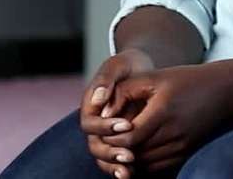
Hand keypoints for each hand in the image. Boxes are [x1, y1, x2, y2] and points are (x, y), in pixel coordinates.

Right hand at [80, 49, 155, 177]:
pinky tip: (135, 174)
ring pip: (103, 158)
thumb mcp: (118, 65)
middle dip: (110, 153)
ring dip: (114, 166)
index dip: (105, 127)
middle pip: (95, 146)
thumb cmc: (128, 66)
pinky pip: (117, 160)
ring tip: (130, 172)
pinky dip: (123, 168)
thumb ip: (106, 78)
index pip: (90, 124)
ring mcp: (106, 136)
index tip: (126, 125)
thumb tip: (99, 98)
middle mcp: (96, 124)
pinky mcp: (120, 143)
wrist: (143, 72)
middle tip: (129, 156)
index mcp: (91, 107)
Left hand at [102, 63, 232, 174]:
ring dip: (130, 157)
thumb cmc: (184, 80)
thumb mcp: (153, 77)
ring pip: (145, 163)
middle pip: (135, 153)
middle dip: (117, 149)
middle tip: (107, 139)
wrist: (222, 90)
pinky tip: (138, 148)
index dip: (112, 137)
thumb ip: (125, 91)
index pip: (128, 138)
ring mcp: (182, 145)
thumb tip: (103, 113)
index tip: (106, 128)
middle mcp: (174, 132)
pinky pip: (158, 166)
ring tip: (121, 144)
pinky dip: (144, 161)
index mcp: (163, 111)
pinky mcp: (186, 153)